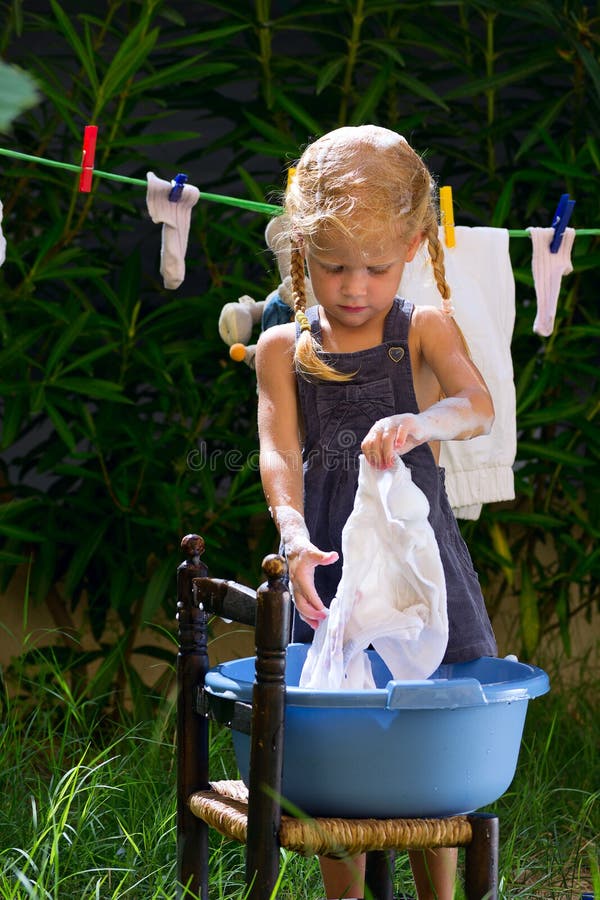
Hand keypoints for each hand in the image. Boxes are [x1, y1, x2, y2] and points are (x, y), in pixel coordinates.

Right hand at [273, 505, 337, 627]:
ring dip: (307, 617)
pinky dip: (305, 614)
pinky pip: (299, 605)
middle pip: (301, 604)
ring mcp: (295, 588)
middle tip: (323, 621)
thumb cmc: (303, 549)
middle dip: (311, 614)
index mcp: (300, 576)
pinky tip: (313, 620)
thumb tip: (334, 556)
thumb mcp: (313, 551)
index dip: (315, 605)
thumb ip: (323, 556)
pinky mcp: (296, 590)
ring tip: (318, 626)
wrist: (292, 546)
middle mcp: (296, 585)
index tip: (324, 613)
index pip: (308, 594)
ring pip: (299, 607)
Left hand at [361, 413, 427, 467]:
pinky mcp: (407, 421)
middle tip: (383, 467)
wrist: (422, 429)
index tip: (375, 466)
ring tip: (390, 463)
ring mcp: (394, 422)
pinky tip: (399, 446)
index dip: (369, 456)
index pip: (367, 443)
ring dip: (387, 452)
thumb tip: (378, 465)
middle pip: (374, 441)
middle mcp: (382, 424)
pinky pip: (401, 430)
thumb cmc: (405, 439)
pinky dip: (399, 438)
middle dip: (378, 456)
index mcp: (376, 431)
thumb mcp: (393, 448)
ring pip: (386, 437)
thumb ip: (384, 453)